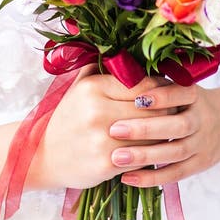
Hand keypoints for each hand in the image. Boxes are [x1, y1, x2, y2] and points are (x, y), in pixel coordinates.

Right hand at [31, 71, 178, 190]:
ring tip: (169, 130)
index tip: (169, 91)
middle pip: (151, 109)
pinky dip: (151, 154)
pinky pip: (142, 157)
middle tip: (176, 111)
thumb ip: (104, 69)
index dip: (161, 88)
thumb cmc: (67, 118)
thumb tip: (133, 55)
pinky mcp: (106, 165)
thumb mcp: (79, 87)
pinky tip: (153, 150)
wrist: (43, 155)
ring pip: (150, 134)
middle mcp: (98, 111)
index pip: (142, 84)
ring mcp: (102, 140)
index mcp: (93, 87)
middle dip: (167, 111)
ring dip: (162, 134)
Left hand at [107, 82, 219, 187]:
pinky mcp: (199, 165)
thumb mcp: (177, 87)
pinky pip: (176, 174)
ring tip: (117, 157)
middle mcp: (202, 119)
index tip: (135, 99)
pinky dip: (152, 178)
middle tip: (115, 129)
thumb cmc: (185, 102)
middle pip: (178, 126)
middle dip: (146, 128)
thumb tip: (120, 77)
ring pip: (176, 152)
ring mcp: (202, 144)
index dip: (160, 97)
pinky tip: (128, 178)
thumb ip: (154, 83)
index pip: (180, 94)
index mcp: (194, 95)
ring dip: (145, 156)